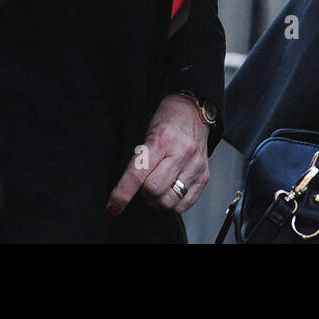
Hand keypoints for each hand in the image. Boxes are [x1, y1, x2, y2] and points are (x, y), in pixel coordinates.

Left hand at [106, 94, 209, 216]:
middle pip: (153, 190)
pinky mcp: (204, 177)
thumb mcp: (148, 134)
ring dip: (156, 200)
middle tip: (142, 183)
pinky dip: (172, 204)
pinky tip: (168, 191)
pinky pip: (183, 205)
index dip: (123, 193)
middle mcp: (183, 152)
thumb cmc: (166, 122)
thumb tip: (123, 192)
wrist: (193, 112)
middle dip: (142, 193)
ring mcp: (196, 166)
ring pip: (168, 201)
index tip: (113, 207)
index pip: (138, 173)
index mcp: (164, 138)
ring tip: (156, 187)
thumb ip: (138, 160)